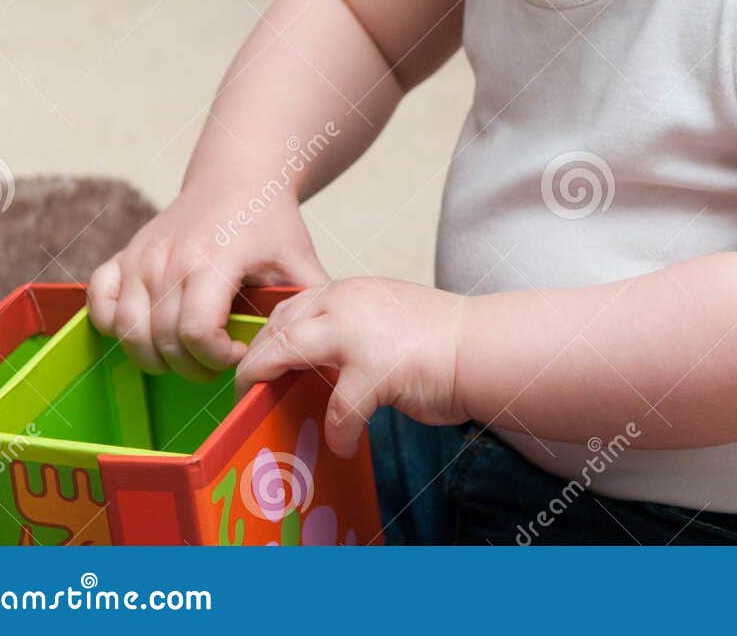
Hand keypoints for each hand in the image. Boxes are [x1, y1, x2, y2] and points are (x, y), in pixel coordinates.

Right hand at [87, 185, 328, 382]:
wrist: (239, 178)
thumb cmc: (271, 222)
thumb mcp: (299, 258)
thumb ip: (311, 299)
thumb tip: (326, 341)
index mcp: (216, 258)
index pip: (195, 331)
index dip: (215, 358)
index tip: (239, 355)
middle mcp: (170, 257)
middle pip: (162, 340)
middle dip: (190, 366)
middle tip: (217, 363)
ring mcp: (141, 256)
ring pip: (127, 330)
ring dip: (154, 356)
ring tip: (187, 354)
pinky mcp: (123, 255)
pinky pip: (99, 303)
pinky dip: (114, 326)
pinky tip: (147, 330)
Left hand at [234, 278, 467, 457]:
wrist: (486, 346)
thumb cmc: (445, 341)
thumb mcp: (386, 319)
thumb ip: (351, 331)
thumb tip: (318, 365)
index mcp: (352, 290)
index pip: (291, 306)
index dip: (269, 337)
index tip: (261, 363)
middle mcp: (348, 302)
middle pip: (278, 326)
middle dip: (256, 361)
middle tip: (249, 392)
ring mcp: (358, 334)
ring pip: (286, 351)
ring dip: (267, 384)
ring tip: (264, 414)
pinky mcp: (375, 369)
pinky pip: (338, 409)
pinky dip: (336, 433)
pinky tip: (341, 445)